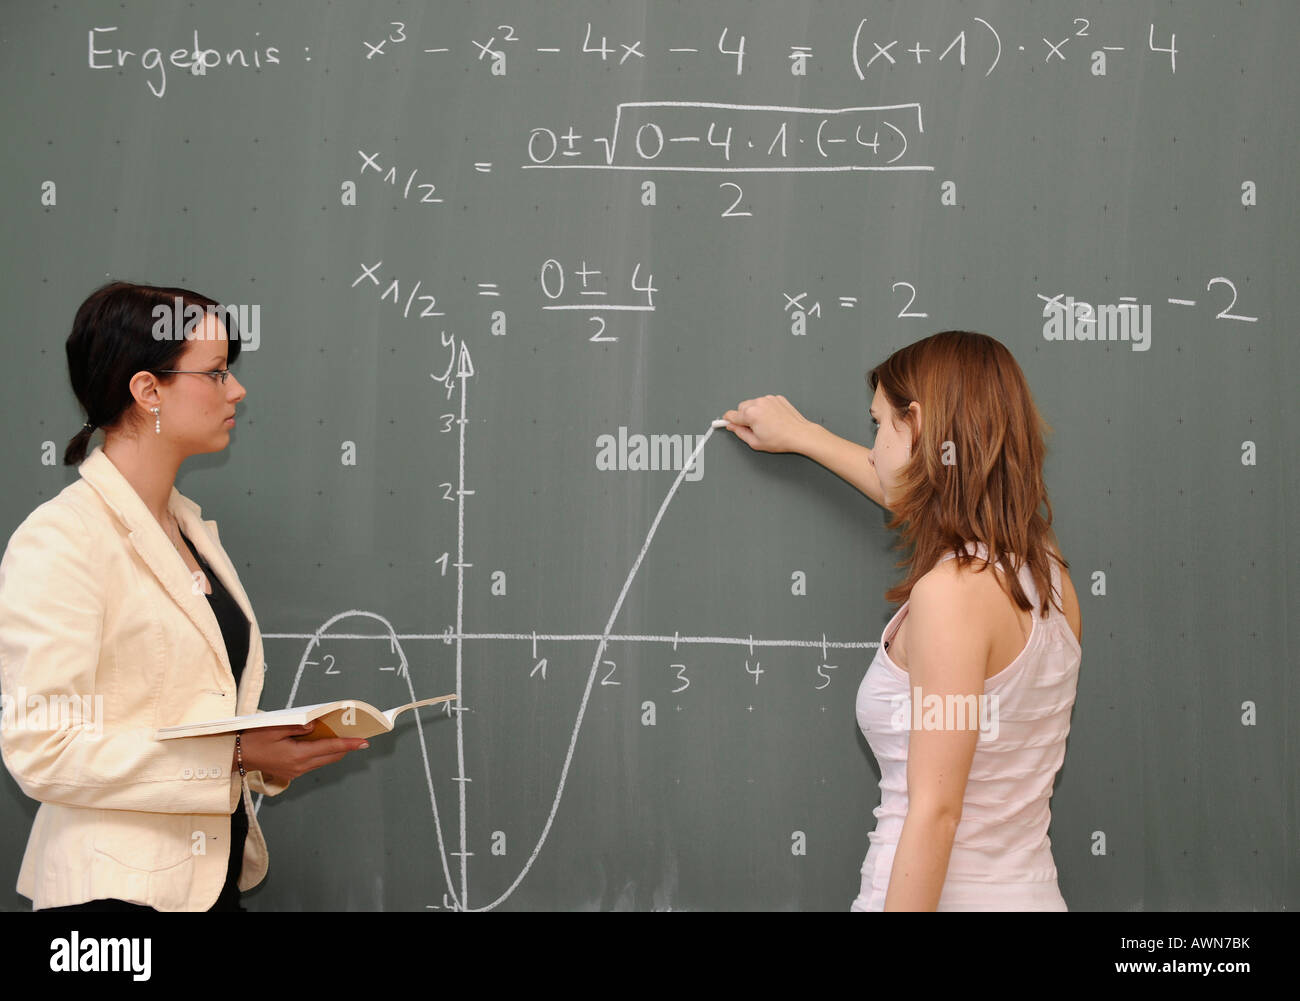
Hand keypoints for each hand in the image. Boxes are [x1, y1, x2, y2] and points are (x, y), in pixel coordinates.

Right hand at [236, 722, 368, 781]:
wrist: (236, 756)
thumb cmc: (253, 740)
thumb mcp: (275, 728)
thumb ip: (298, 726)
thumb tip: (315, 725)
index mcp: (297, 755)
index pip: (330, 749)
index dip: (349, 744)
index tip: (365, 742)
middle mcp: (299, 767)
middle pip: (331, 757)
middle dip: (346, 747)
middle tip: (359, 736)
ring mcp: (296, 772)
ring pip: (323, 761)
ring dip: (334, 750)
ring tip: (344, 736)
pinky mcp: (292, 773)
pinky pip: (313, 762)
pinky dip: (322, 753)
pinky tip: (323, 743)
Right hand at [720, 395, 818, 454]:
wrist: (800, 434)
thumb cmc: (780, 439)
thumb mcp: (755, 442)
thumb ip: (739, 433)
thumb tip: (732, 426)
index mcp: (750, 414)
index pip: (731, 415)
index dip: (728, 420)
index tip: (727, 422)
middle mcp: (758, 403)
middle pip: (741, 407)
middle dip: (743, 416)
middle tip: (752, 428)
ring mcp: (768, 399)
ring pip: (753, 404)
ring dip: (754, 412)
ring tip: (765, 424)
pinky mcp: (777, 398)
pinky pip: (765, 402)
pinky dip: (765, 409)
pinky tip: (772, 419)